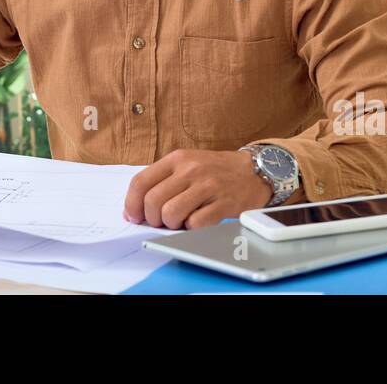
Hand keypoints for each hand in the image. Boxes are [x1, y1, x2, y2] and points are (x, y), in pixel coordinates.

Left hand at [122, 149, 273, 229]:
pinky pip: (196, 223)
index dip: (132, 204)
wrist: (254, 170)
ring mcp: (208, 186)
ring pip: (171, 214)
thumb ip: (161, 182)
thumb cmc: (215, 171)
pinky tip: (197, 222)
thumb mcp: (187, 164)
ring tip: (180, 222)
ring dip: (171, 225)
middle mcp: (190, 169)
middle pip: (153, 202)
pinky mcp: (224, 203)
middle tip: (161, 222)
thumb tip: (133, 210)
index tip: (134, 217)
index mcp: (177, 158)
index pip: (140, 182)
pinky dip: (191, 228)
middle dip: (152, 219)